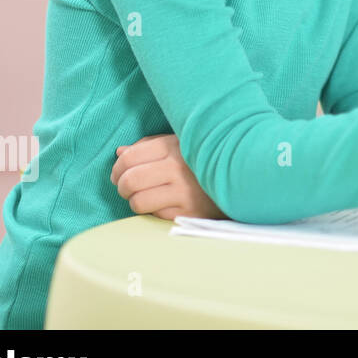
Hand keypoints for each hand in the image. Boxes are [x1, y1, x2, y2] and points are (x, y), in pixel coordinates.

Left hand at [110, 133, 226, 220]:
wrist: (240, 178)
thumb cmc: (203, 159)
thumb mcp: (180, 143)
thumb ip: (150, 145)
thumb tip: (120, 152)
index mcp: (173, 146)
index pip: (129, 158)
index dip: (117, 168)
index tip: (119, 174)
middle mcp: (177, 168)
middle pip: (130, 180)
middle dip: (122, 186)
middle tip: (127, 188)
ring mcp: (184, 192)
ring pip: (138, 201)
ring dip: (136, 201)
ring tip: (145, 197)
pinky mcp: (189, 212)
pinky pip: (156, 214)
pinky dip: (155, 211)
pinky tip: (165, 204)